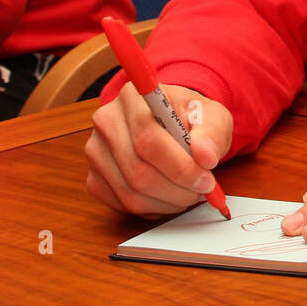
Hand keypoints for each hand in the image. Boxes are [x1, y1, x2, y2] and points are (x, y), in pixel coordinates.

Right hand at [85, 83, 233, 217]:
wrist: (172, 122)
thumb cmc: (191, 118)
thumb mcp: (212, 116)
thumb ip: (212, 133)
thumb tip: (206, 157)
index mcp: (134, 97)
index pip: (149, 139)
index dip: (180, 167)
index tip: (206, 180)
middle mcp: (107, 121)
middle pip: (137, 170)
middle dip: (176, 189)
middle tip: (202, 191)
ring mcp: (96, 151)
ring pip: (130, 193)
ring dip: (168, 202)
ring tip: (190, 193)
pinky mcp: (94, 177)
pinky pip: (122, 204)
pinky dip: (153, 208)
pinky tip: (171, 197)